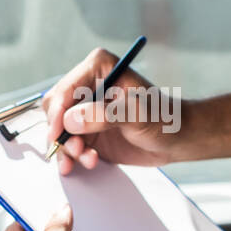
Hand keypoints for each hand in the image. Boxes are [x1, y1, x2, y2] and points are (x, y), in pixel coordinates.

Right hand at [43, 47, 181, 175]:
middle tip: (76, 150)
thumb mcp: (136, 114)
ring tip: (89, 159)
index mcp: (97, 68)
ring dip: (68, 148)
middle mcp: (87, 86)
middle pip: (55, 109)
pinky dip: (73, 156)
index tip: (58, 134)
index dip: (57, 113)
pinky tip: (90, 162)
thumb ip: (103, 115)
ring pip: (58, 130)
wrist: (176, 139)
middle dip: (60, 132)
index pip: (64, 90)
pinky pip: (68, 144)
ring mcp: (85, 110)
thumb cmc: (162, 118)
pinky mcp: (87, 131)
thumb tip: (70, 121)